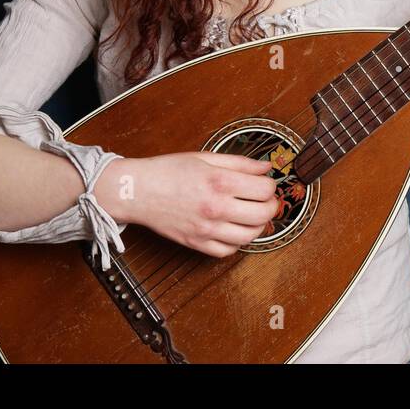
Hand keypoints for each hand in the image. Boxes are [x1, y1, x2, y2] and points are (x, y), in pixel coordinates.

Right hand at [97, 152, 278, 257]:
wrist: (137, 191)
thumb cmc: (168, 171)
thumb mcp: (205, 157)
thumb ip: (240, 163)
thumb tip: (266, 167)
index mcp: (219, 182)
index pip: (264, 190)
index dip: (271, 186)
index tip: (266, 183)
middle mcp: (216, 207)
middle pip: (262, 214)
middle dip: (271, 205)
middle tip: (266, 200)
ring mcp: (206, 228)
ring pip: (249, 236)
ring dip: (258, 226)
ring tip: (253, 215)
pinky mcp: (196, 243)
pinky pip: (227, 251)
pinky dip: (237, 243)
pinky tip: (235, 230)